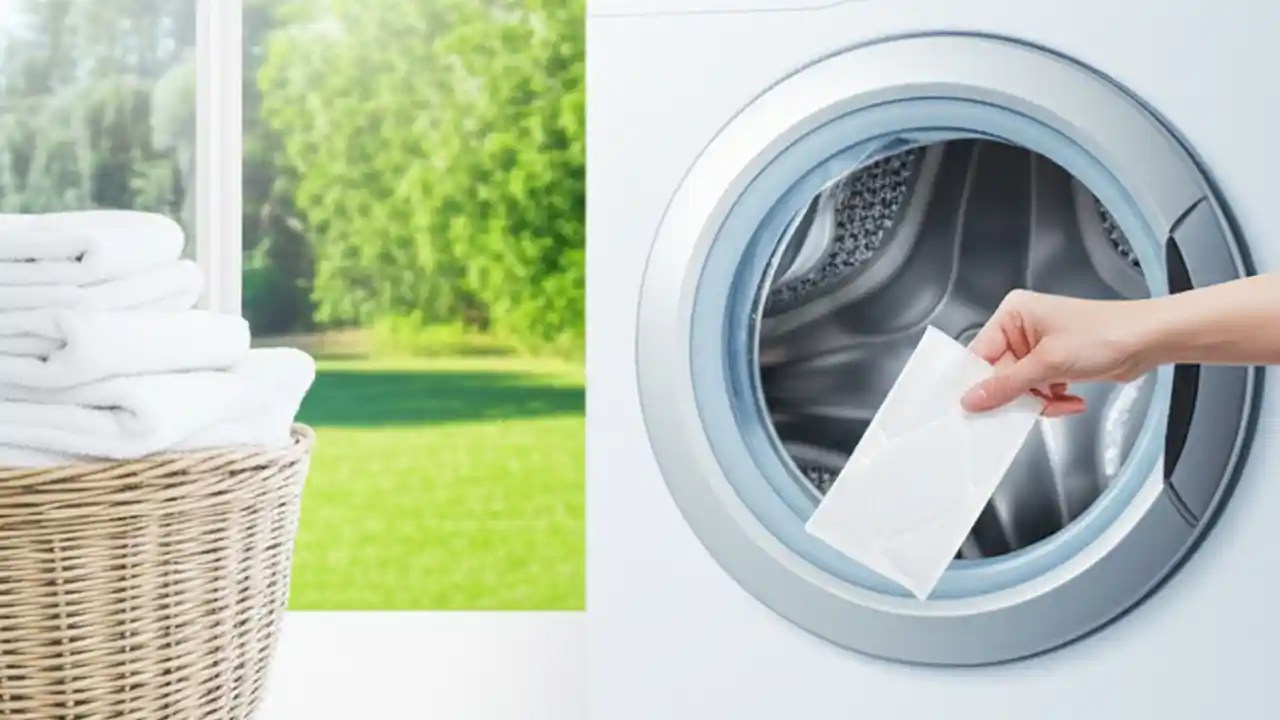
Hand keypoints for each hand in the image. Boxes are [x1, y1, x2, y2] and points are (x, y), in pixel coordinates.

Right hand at [960, 290, 1155, 416]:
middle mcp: (1021, 328)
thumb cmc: (1105, 335)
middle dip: (1018, 395)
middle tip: (1030, 407)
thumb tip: (971, 400)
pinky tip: (1071, 399)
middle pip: (999, 374)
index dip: (979, 383)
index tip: (976, 409)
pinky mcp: (1053, 362)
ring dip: (1039, 400)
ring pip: (1019, 386)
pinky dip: (1052, 399)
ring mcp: (1037, 346)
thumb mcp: (1049, 364)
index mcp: (1012, 314)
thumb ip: (1007, 386)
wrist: (1149, 340)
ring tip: (1060, 400)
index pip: (979, 354)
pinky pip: (1038, 389)